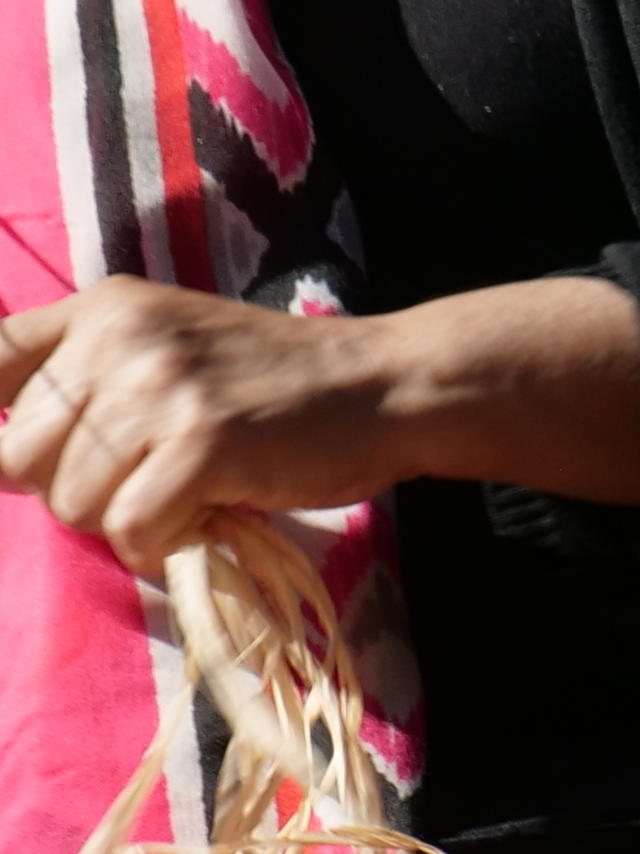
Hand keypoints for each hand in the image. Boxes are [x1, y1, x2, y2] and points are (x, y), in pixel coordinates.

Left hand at [0, 272, 639, 560]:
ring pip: (71, 502)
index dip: (0, 429)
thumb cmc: (274, 383)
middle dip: (72, 489)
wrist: (387, 385)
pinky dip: (161, 546)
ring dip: (123, 521)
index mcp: (103, 307)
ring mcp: (161, 388)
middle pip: (16, 457)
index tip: (46, 454)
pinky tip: (203, 519)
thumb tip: (3, 452)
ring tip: (185, 494)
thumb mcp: (167, 345)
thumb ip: (87, 375)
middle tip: (143, 480)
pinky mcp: (204, 444)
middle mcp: (120, 337)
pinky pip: (131, 529)